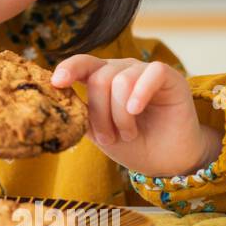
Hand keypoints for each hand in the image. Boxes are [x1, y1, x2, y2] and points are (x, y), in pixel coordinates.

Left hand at [50, 55, 216, 176]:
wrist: (166, 161)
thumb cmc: (132, 144)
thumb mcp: (99, 132)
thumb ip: (82, 112)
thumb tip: (60, 95)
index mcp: (101, 78)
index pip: (81, 64)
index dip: (68, 69)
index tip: (57, 83)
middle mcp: (121, 69)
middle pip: (99, 79)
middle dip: (100, 113)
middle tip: (109, 138)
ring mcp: (144, 70)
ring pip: (121, 80)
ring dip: (121, 115)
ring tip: (128, 134)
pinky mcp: (169, 76)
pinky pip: (151, 73)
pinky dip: (140, 93)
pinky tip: (136, 110)